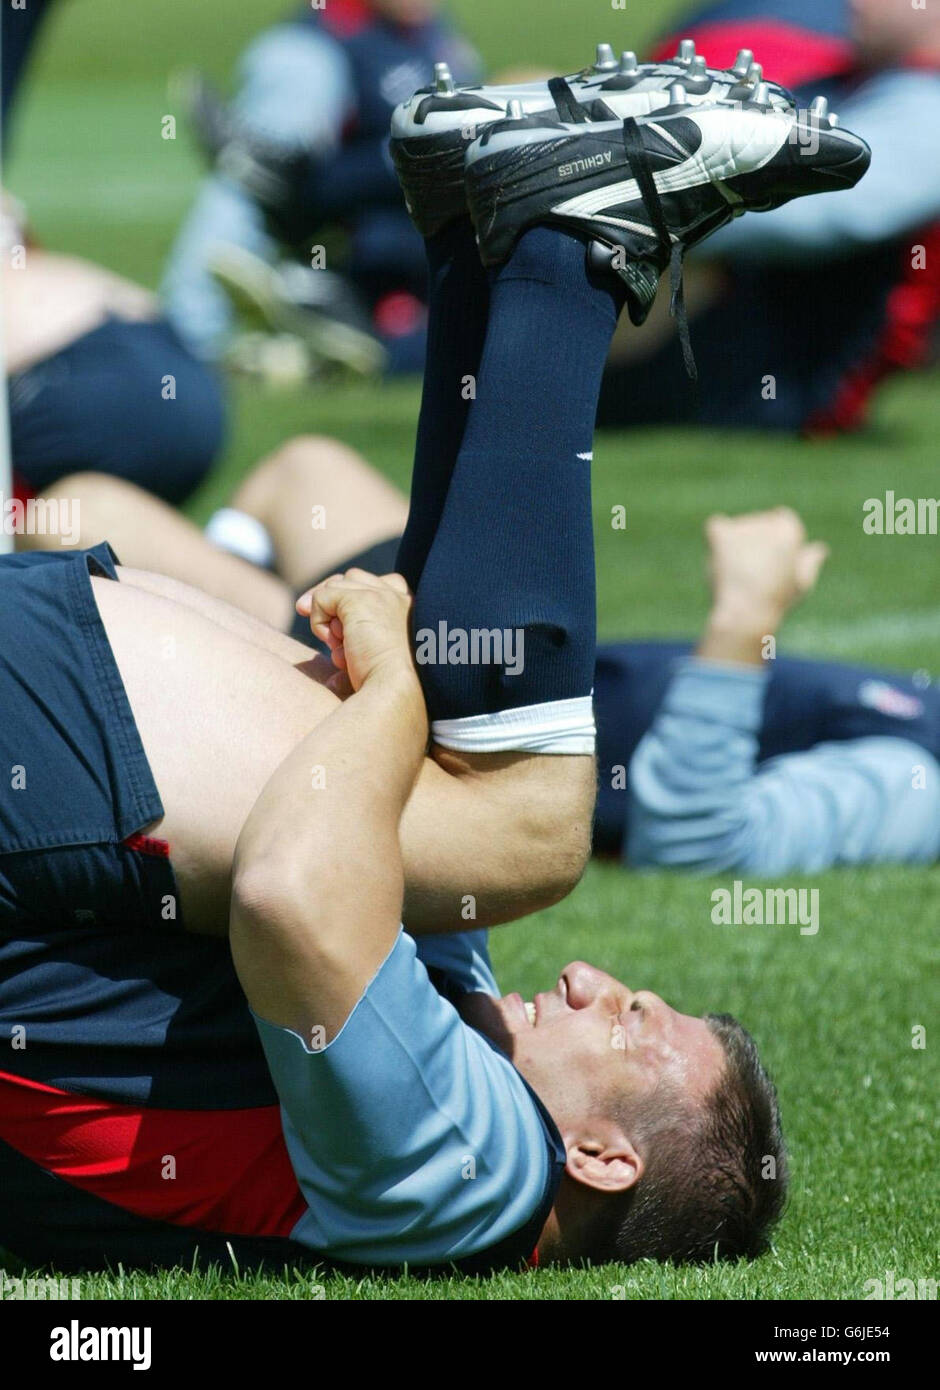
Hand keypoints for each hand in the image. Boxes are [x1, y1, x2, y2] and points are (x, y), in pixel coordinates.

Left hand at [295, 569, 413, 694]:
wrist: (395, 692)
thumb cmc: (384, 687)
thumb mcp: (371, 655)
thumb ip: (351, 633)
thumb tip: (306, 609)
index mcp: (411, 609)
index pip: (374, 586)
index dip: (350, 602)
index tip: (341, 630)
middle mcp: (399, 597)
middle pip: (351, 580)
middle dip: (333, 604)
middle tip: (331, 637)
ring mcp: (381, 595)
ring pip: (335, 587)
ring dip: (329, 617)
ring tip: (342, 647)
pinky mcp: (360, 600)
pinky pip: (322, 598)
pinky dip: (318, 622)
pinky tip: (336, 645)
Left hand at [705, 507, 828, 630]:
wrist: (746, 612)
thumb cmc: (776, 601)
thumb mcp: (801, 583)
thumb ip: (809, 562)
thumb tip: (820, 549)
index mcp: (790, 529)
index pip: (780, 521)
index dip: (776, 543)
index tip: (774, 563)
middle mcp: (768, 521)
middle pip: (758, 525)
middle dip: (755, 544)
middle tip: (755, 573)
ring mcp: (744, 526)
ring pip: (737, 530)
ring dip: (735, 546)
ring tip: (739, 575)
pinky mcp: (723, 534)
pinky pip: (716, 525)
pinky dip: (717, 536)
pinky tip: (719, 551)